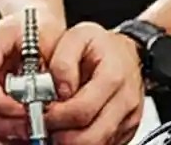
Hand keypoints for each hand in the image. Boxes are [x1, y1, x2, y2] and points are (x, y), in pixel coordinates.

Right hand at [0, 7, 66, 141]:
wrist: (44, 31)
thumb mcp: (20, 26)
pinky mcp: (5, 109)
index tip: (25, 108)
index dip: (1, 103)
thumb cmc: (32, 27)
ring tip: (34, 132)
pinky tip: (29, 137)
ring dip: (9, 132)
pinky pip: (0, 131)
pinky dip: (12, 137)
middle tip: (31, 127)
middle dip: (5, 124)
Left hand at [44, 23, 145, 144]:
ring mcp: (129, 118)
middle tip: (45, 126)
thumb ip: (63, 61)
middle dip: (62, 137)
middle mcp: (125, 100)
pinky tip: (71, 128)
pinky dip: (84, 141)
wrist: (127, 52)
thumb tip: (58, 89)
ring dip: (72, 141)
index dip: (57, 117)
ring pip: (98, 144)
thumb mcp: (78, 36)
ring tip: (57, 127)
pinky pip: (104, 144)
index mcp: (113, 76)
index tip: (41, 112)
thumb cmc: (102, 45)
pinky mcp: (127, 130)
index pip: (82, 110)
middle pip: (92, 137)